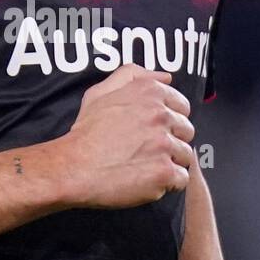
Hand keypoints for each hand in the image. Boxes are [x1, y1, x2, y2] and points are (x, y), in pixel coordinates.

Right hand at [60, 63, 195, 208]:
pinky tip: (146, 180)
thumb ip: (131, 76)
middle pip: (186, 131)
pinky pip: (181, 179)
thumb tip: (165, 76)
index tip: (151, 132)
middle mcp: (161, 115)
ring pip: (185, 155)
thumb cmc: (86, 132)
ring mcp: (164, 144)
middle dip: (171, 141)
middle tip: (145, 151)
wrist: (73, 167)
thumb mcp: (100, 93)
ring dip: (169, 163)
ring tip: (144, 166)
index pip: (182, 106)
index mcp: (150, 93)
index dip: (169, 121)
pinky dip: (167, 184)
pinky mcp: (164, 172)